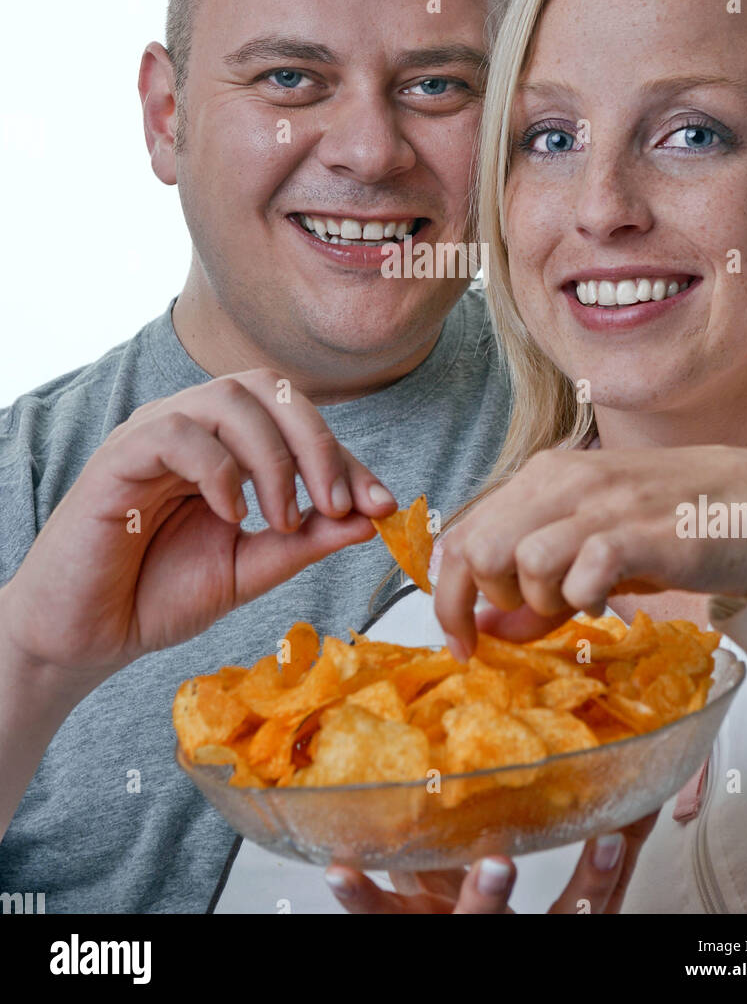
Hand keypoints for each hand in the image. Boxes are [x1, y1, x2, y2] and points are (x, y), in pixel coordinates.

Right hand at [0, 369, 395, 697]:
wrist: (86, 635)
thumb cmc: (158, 595)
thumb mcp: (250, 569)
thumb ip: (305, 541)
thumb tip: (370, 519)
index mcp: (226, 445)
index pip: (297, 422)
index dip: (346, 457)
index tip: (382, 504)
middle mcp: (192, 425)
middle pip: (268, 388)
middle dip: (318, 443)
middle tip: (340, 504)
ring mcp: (154, 433)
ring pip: (227, 397)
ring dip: (274, 458)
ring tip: (283, 519)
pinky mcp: (119, 456)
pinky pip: (177, 432)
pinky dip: (219, 470)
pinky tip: (232, 516)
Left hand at [324, 812, 658, 912]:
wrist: (476, 955)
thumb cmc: (522, 930)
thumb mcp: (573, 908)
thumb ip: (604, 864)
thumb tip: (644, 795)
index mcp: (536, 937)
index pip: (578, 915)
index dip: (594, 882)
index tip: (608, 840)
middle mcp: (485, 941)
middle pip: (484, 930)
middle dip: (487, 899)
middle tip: (497, 861)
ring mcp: (436, 933)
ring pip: (404, 924)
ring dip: (377, 902)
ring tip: (348, 872)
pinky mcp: (405, 919)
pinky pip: (381, 909)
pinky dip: (362, 889)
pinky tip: (339, 865)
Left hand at [434, 444, 746, 654]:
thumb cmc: (664, 526)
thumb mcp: (589, 550)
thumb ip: (534, 587)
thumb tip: (485, 628)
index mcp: (542, 479)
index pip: (462, 537)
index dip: (450, 598)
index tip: (461, 643)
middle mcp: (563, 482)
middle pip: (481, 550)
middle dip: (495, 600)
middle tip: (535, 615)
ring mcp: (602, 505)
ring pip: (524, 561)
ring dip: (544, 600)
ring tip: (580, 601)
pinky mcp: (640, 533)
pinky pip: (584, 572)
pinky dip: (585, 599)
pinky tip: (607, 599)